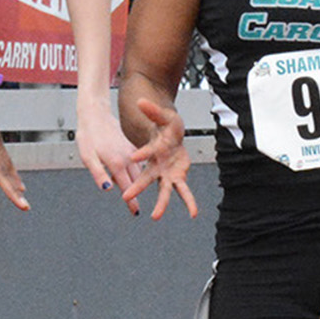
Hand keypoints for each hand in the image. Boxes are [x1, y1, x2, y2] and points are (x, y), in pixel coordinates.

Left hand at [75, 101, 141, 212]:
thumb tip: (107, 189)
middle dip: (137, 196)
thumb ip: (98, 173)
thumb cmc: (88, 136)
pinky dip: (139, 172)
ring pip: (139, 172)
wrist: (95, 115)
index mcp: (117, 163)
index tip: (135, 212)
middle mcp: (127, 158)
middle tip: (137, 211)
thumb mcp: (88, 156)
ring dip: (140, 184)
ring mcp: (130, 152)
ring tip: (140, 196)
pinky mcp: (130, 147)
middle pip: (136, 181)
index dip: (131, 201)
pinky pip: (138, 163)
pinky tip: (137, 177)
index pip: (126, 187)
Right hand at [122, 98, 197, 219]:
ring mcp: (167, 173)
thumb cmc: (167, 125)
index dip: (141, 153)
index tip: (133, 157)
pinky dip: (189, 202)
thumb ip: (153, 110)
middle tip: (126, 197)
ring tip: (155, 217)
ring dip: (160, 204)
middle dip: (137, 187)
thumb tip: (141, 101)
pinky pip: (184, 192)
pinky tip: (193, 214)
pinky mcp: (178, 177)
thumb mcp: (163, 116)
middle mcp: (156, 165)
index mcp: (152, 151)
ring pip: (164, 190)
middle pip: (146, 177)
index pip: (145, 152)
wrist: (174, 135)